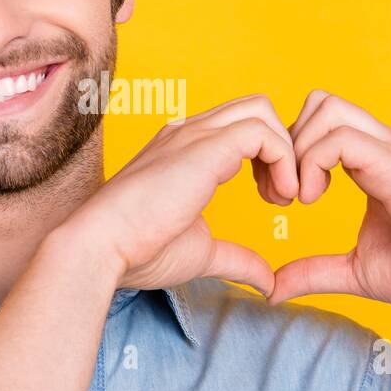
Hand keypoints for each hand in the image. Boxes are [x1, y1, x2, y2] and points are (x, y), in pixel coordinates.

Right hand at [61, 95, 300, 295]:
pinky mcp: (205, 146)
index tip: (271, 197)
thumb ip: (237, 259)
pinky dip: (284, 158)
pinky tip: (279, 195)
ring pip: (261, 110)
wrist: (103, 246)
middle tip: (282, 193)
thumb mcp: (201, 253)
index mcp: (184, 150)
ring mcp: (195, 134)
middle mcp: (189, 132)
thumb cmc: (139, 251)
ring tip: (282, 196)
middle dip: (283, 145)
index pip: (240, 127)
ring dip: (286, 151)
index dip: (268, 156)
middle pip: (255, 108)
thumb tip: (268, 282)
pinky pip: (262, 131)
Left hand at [268, 90, 390, 311]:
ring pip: (325, 108)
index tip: (280, 198)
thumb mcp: (355, 271)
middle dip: (286, 142)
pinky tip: (313, 199)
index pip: (317, 123)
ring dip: (298, 149)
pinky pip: (339, 139)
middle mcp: (382, 145)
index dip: (287, 153)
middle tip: (283, 193)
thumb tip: (272, 288)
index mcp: (374, 160)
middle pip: (317, 102)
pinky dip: (312, 163)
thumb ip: (313, 272)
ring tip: (300, 196)